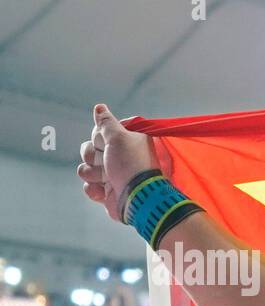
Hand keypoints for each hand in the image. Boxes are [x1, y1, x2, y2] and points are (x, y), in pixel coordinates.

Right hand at [77, 104, 158, 221]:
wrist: (137, 199)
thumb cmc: (131, 165)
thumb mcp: (119, 137)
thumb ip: (106, 122)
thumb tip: (99, 107)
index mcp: (126, 143)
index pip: (99, 133)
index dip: (98, 137)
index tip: (107, 141)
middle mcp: (120, 158)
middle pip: (89, 149)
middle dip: (92, 156)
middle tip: (106, 161)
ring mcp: (113, 175)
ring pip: (85, 168)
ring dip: (94, 173)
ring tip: (108, 179)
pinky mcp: (107, 192)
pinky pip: (88, 186)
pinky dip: (94, 190)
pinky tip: (105, 192)